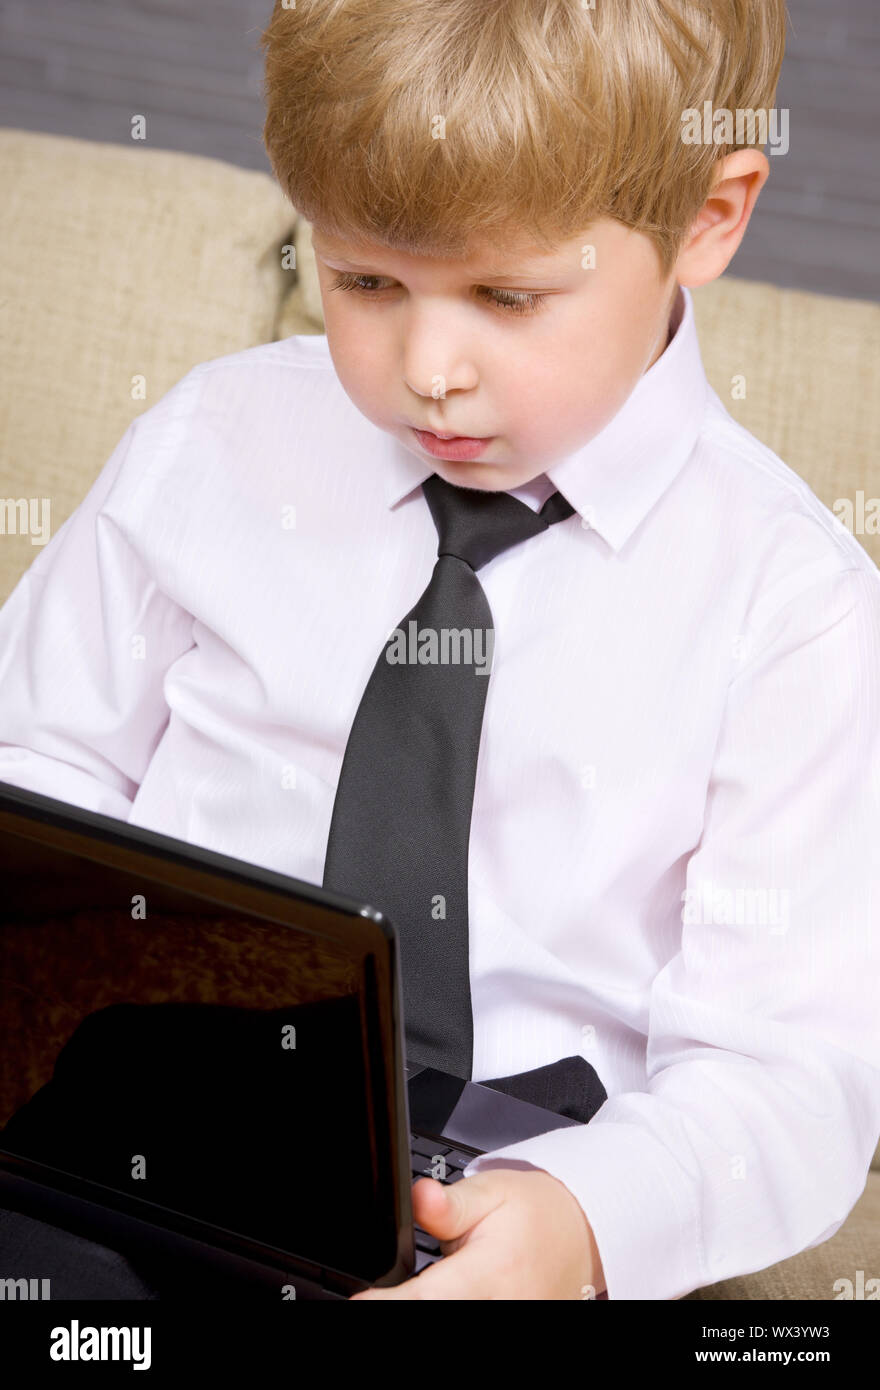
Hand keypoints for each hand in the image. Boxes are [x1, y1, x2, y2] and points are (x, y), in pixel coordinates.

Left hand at [349, 1166, 606, 1299]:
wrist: (583, 1235)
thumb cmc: (538, 1212)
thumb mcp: (493, 1190)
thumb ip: (451, 1204)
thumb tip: (420, 1198)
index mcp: (490, 1274)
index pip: (424, 1301)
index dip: (388, 1303)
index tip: (361, 1300)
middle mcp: (500, 1308)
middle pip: (434, 1314)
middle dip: (404, 1302)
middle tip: (379, 1292)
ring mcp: (508, 1323)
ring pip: (452, 1318)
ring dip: (427, 1302)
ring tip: (422, 1285)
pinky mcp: (510, 1328)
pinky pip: (467, 1324)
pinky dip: (447, 1306)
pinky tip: (443, 1292)